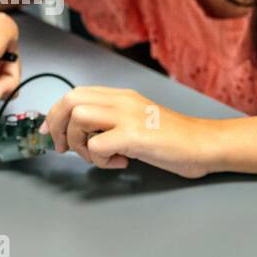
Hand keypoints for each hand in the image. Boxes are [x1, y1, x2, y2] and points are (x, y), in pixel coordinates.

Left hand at [40, 86, 215, 178]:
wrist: (204, 144)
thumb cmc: (175, 139)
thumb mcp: (139, 121)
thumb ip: (114, 123)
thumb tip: (86, 138)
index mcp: (122, 97)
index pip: (75, 94)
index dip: (56, 113)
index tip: (52, 132)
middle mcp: (122, 101)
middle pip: (70, 100)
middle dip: (58, 126)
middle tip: (64, 147)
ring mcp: (128, 116)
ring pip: (79, 119)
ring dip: (79, 143)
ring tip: (97, 157)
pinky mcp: (134, 135)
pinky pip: (97, 145)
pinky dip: (100, 160)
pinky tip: (120, 163)